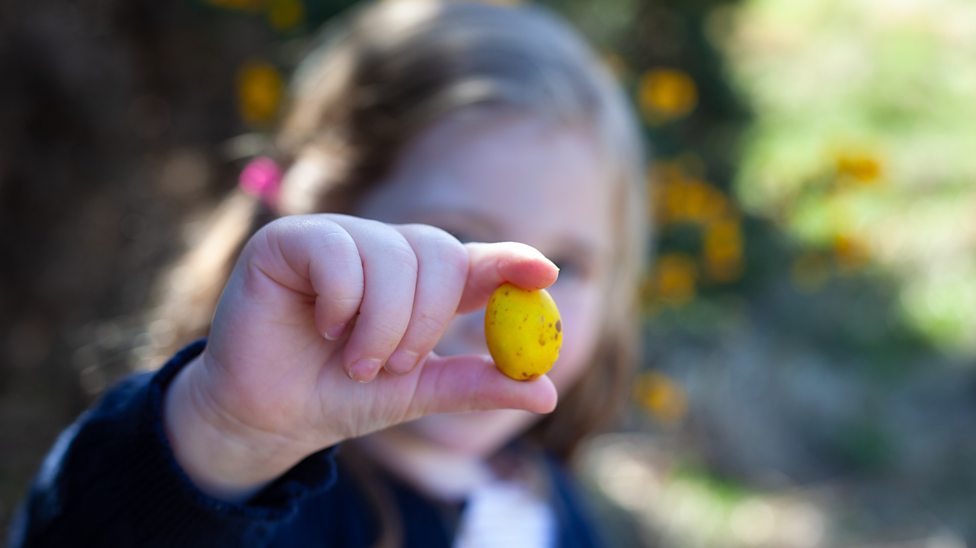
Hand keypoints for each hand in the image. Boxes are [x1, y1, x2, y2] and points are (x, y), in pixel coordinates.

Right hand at [164, 214, 558, 499]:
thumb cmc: (344, 396)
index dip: (512, 260)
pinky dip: (342, 300)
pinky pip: (338, 251)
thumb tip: (547, 392)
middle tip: (400, 364)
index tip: (545, 273)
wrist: (269, 414)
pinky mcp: (292, 239)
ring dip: (382, 323)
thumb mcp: (418, 393)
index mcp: (423, 284)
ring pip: (391, 255)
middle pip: (440, 252)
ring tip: (356, 362)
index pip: (477, 258)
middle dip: (428, 318)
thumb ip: (476, 384)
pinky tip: (324, 326)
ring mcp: (340, 238)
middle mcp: (387, 252)